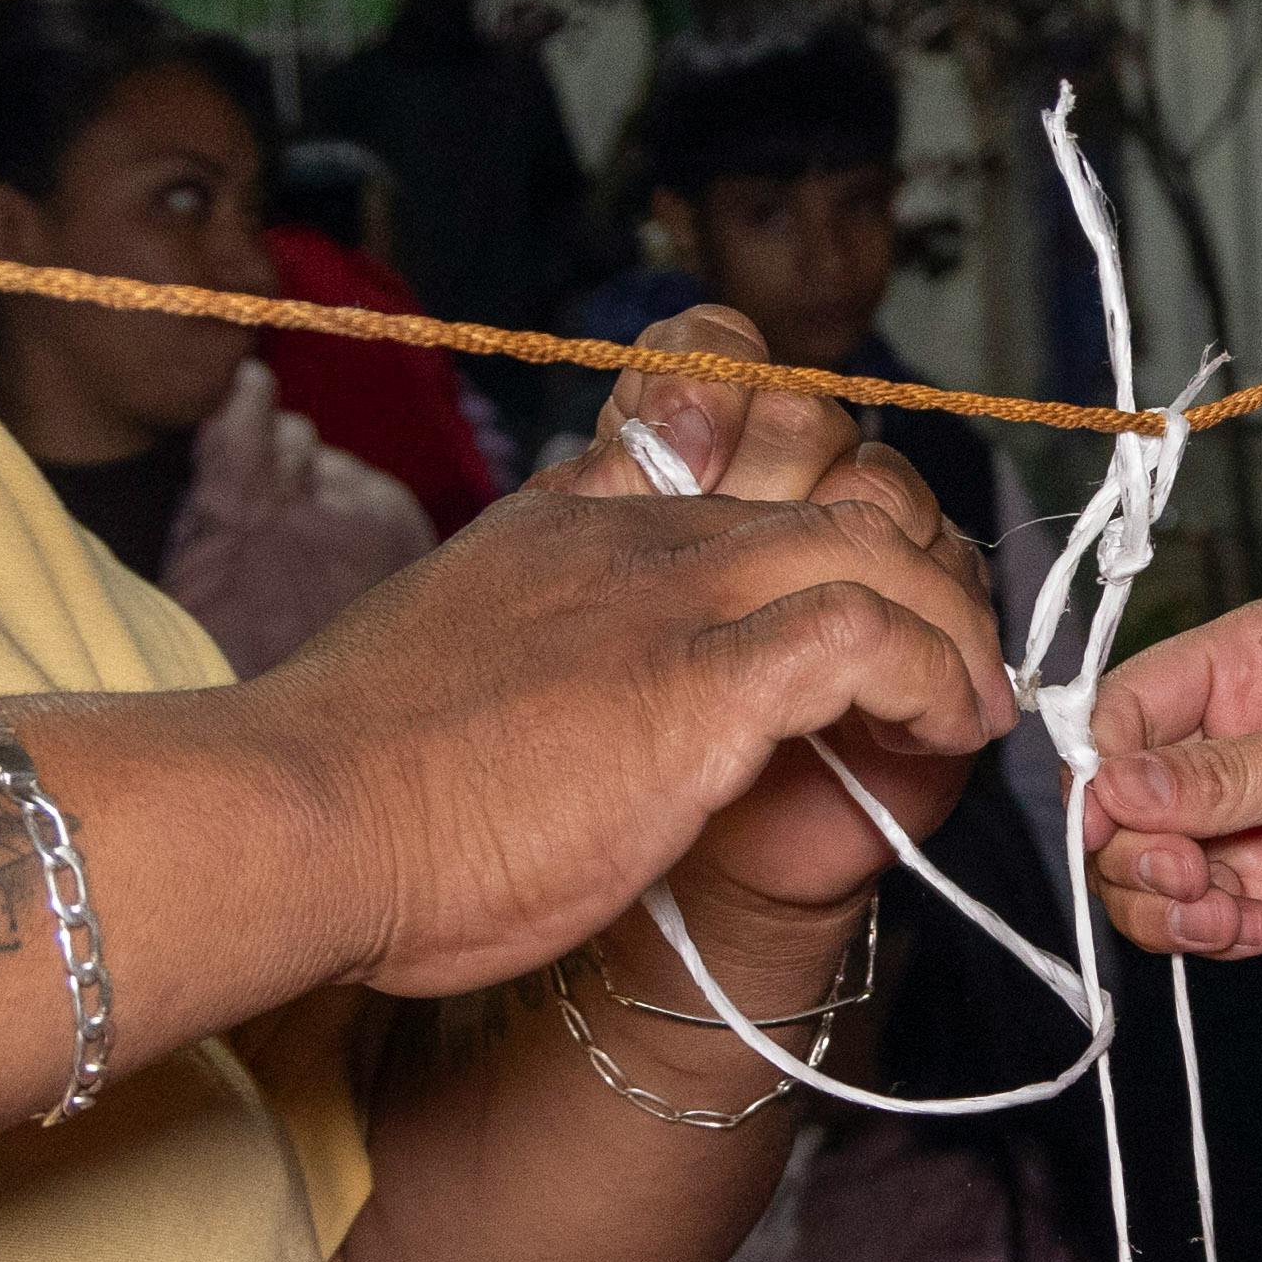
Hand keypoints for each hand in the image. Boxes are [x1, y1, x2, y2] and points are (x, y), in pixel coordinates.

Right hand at [238, 415, 1014, 1002]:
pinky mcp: (701, 681)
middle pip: (829, 474)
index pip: (723, 441)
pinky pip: (871, 634)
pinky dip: (935, 676)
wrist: (291, 819)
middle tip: (947, 655)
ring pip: (876, 538)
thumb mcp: (432, 676)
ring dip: (951, 621)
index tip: (844, 586)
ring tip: (970, 701)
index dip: (811, 495)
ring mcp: (669, 598)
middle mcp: (627, 538)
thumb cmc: (341, 790)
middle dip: (916, 559)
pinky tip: (945, 731)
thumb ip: (502, 657)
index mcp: (563, 529)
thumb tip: (532, 713)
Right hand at [1085, 598, 1261, 968]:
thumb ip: (1229, 775)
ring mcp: (1246, 819)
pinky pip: (1188, 915)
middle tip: (1191, 877)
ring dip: (1163, 901)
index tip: (1113, 822)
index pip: (1125, 705)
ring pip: (1141, 866)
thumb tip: (1111, 784)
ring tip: (1226, 913)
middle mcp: (1234, 735)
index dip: (1102, 767)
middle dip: (1135, 847)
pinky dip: (1201, 933)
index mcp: (1251, 660)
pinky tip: (1250, 932)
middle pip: (1118, 797)